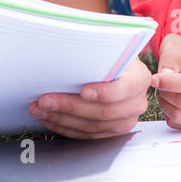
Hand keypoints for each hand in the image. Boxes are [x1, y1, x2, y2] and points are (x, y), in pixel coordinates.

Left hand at [29, 56, 151, 138]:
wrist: (114, 68)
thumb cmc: (108, 56)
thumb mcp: (108, 49)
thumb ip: (97, 52)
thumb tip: (71, 46)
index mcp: (140, 78)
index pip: (125, 89)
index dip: (104, 93)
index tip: (83, 91)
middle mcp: (136, 103)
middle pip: (104, 112)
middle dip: (70, 106)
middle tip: (46, 100)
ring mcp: (125, 120)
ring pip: (92, 127)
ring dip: (61, 118)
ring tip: (41, 109)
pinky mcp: (110, 131)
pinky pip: (86, 135)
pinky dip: (64, 127)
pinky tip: (48, 118)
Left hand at [150, 35, 180, 130]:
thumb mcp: (178, 44)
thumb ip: (171, 55)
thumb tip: (165, 74)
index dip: (171, 84)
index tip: (154, 78)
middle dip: (165, 93)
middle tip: (160, 82)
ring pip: (180, 117)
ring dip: (166, 105)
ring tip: (167, 91)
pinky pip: (179, 126)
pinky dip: (170, 114)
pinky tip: (173, 101)